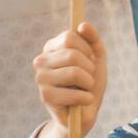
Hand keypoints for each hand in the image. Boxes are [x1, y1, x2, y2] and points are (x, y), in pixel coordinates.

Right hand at [33, 21, 106, 136]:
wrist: (85, 112)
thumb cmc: (89, 83)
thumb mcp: (97, 57)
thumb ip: (93, 38)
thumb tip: (82, 25)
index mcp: (51, 47)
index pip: (70, 36)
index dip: (87, 50)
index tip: (89, 61)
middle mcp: (41, 61)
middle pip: (73, 54)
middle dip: (89, 68)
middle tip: (87, 79)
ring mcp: (40, 79)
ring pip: (74, 72)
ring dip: (88, 83)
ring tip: (85, 89)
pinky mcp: (45, 97)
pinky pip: (74, 92)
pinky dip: (86, 98)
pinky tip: (83, 101)